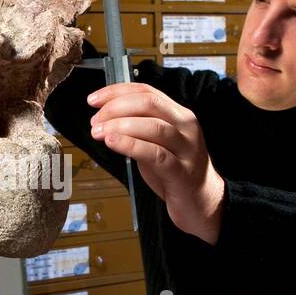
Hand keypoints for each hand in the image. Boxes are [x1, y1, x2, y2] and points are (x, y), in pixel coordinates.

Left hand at [87, 83, 225, 244]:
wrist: (202, 202)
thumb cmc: (175, 171)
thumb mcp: (158, 143)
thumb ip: (138, 127)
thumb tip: (104, 118)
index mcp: (179, 115)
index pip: (146, 91)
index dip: (117, 92)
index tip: (93, 100)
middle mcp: (186, 127)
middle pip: (150, 103)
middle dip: (116, 107)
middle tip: (95, 121)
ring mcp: (187, 149)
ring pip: (153, 126)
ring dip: (120, 126)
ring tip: (98, 132)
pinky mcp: (182, 171)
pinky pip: (155, 154)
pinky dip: (131, 145)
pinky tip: (113, 143)